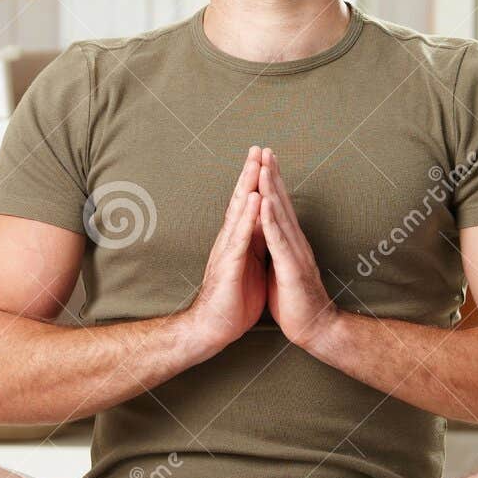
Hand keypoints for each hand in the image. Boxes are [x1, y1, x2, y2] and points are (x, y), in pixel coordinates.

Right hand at [186, 146, 267, 353]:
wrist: (213, 329)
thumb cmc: (233, 301)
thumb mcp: (250, 267)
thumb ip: (254, 245)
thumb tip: (263, 229)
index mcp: (239, 241)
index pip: (247, 205)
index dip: (255, 181)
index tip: (264, 158)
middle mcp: (230, 240)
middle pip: (240, 201)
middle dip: (250, 173)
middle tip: (257, 148)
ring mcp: (227, 251)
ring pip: (238, 213)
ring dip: (248, 187)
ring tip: (255, 164)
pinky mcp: (229, 266)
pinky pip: (239, 238)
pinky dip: (247, 217)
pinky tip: (253, 201)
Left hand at [258, 147, 338, 350]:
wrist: (316, 329)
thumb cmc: (297, 302)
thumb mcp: (283, 269)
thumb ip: (277, 250)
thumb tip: (269, 236)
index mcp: (291, 243)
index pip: (280, 207)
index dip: (272, 183)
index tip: (264, 160)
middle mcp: (295, 242)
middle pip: (282, 203)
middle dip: (273, 175)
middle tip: (266, 150)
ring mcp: (295, 253)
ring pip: (280, 216)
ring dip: (271, 190)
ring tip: (263, 167)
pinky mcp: (291, 268)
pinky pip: (278, 240)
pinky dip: (270, 220)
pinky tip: (263, 203)